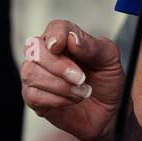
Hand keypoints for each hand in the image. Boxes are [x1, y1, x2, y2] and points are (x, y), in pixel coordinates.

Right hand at [21, 20, 125, 140]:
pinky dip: (55, 99)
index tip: (59, 45)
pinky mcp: (34, 97)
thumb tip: (72, 39)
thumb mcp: (110, 60)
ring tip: (82, 92)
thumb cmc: (107, 82)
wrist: (108, 112)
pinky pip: (33, 94)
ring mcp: (38, 75)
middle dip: (59, 66)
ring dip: (60, 85)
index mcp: (67, 40)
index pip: (55, 28)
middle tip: (81, 78)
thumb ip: (93, 46)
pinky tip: (71, 100)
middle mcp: (48, 54)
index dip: (55, 35)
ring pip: (31, 72)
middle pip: (36, 50)